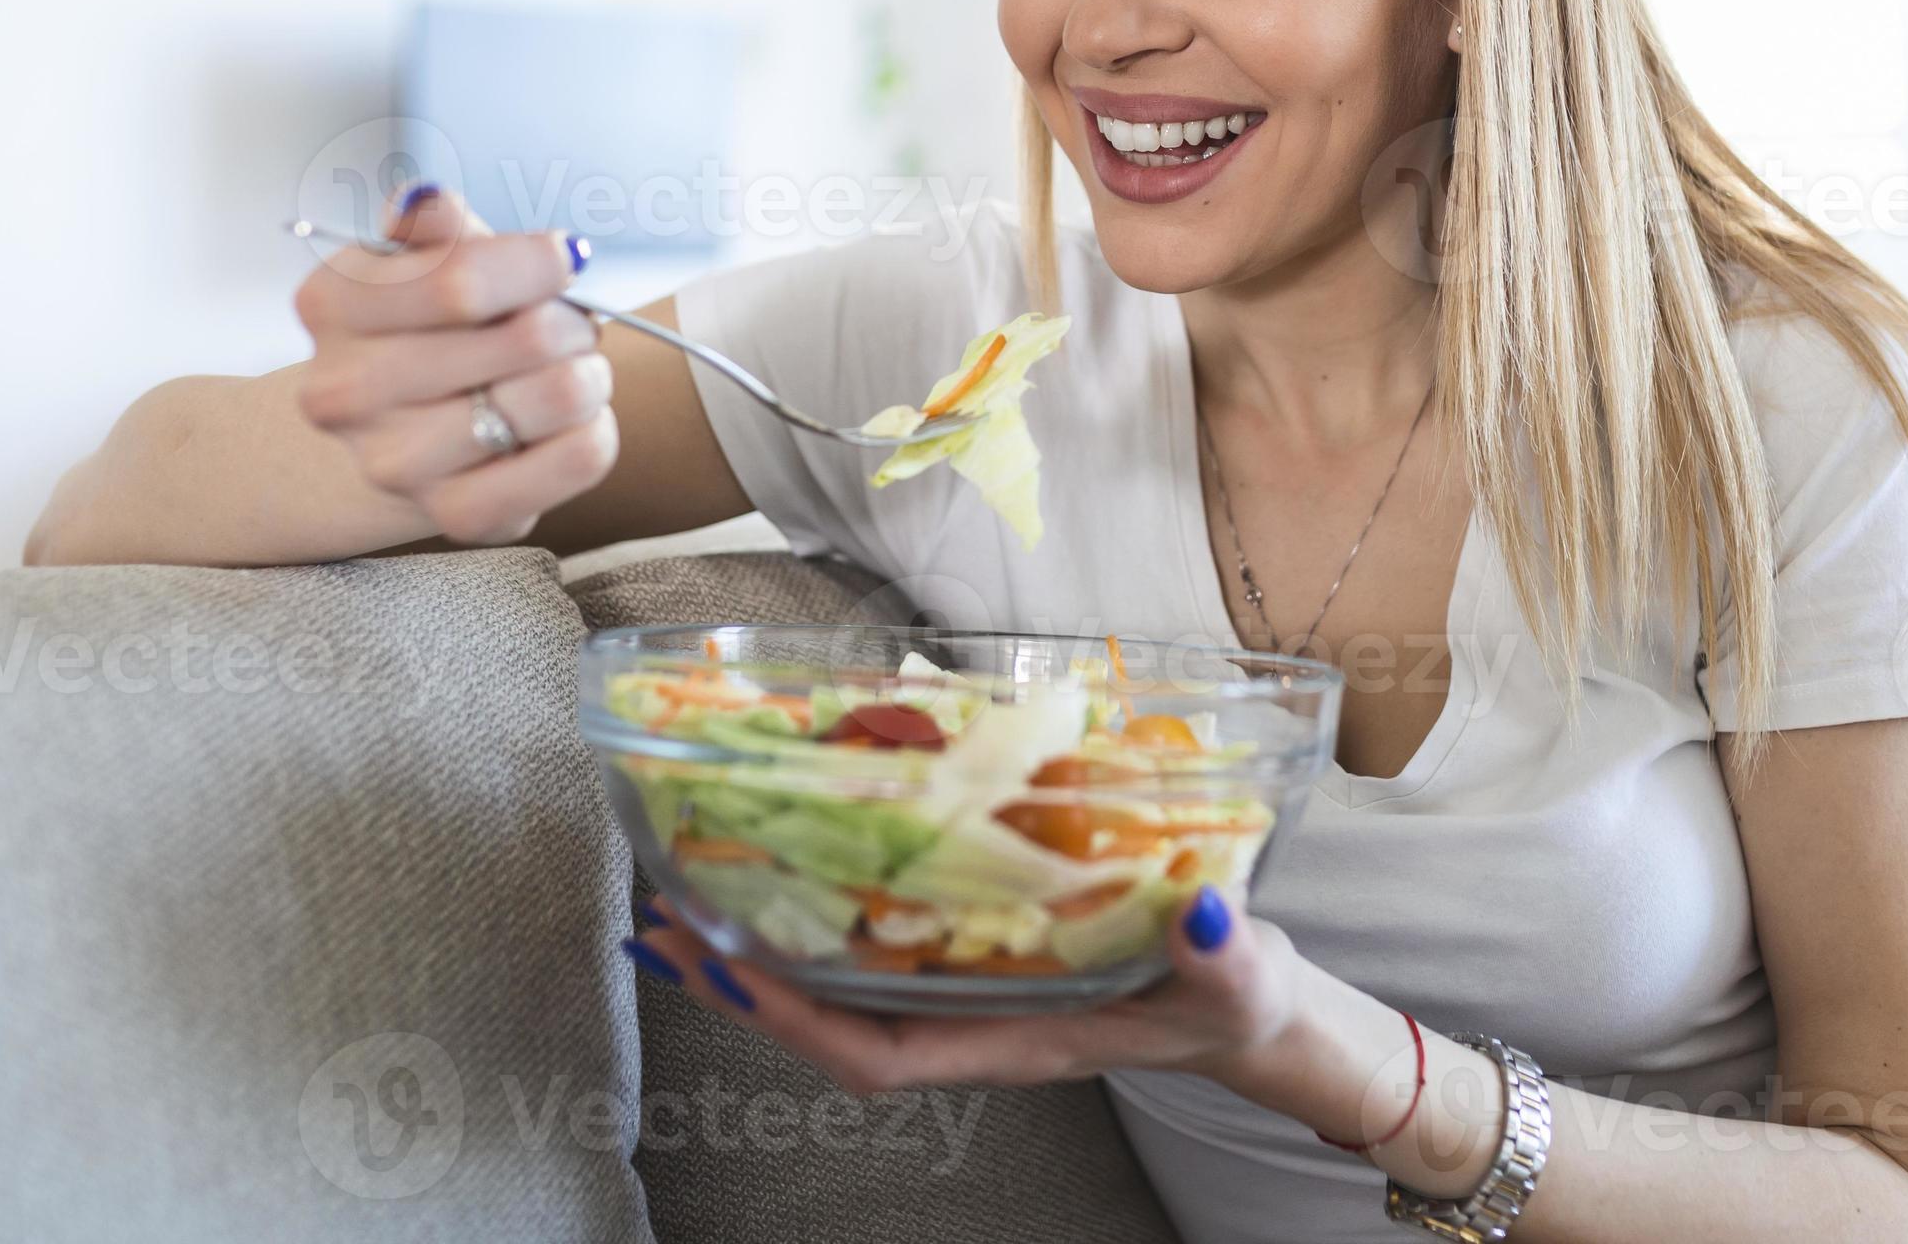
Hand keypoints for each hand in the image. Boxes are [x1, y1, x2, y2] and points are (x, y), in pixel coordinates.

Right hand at [291, 187, 617, 545]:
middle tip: (565, 326)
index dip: (540, 263)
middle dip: (570, 321)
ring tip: (566, 372)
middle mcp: (345, 392)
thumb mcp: (422, 259)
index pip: (464, 279)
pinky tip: (568, 423)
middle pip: (527, 338)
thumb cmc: (427, 327)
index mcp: (331, 304)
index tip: (564, 260)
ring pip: (562, 395)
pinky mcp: (457, 516)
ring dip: (589, 374)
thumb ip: (434, 227)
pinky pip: (579, 457)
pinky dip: (596, 429)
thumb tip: (430, 205)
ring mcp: (395, 463)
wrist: (392, 434)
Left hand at [627, 886, 1323, 1103]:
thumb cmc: (1235, 1001)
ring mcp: (971, 981)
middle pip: (829, 1018)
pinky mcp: (981, 938)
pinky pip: (881, 933)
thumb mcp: (1237, 980)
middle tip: (660, 919)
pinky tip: (794, 854)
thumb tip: (1203, 914)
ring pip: (845, 976)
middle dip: (743, 978)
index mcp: (1011, 1039)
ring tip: (689, 888)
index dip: (795, 1020)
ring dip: (766, 940)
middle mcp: (973, 1016)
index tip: (726, 967)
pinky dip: (826, 901)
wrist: (1248, 1004)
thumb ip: (1222, 954)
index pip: (875, 1053)